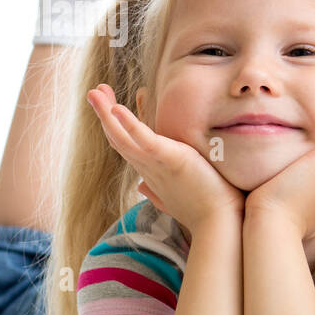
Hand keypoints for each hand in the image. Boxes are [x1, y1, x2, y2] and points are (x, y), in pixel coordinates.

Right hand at [87, 83, 244, 234]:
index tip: (115, 104)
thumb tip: (141, 187)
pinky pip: (143, 139)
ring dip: (106, 113)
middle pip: (118, 137)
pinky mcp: (169, 160)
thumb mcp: (175, 195)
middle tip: (95, 91)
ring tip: (94, 91)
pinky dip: (129, 124)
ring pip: (122, 136)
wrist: (219, 223)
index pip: (129, 142)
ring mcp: (155, 164)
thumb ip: (157, 189)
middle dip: (104, 113)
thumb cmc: (203, 210)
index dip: (118, 123)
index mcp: (150, 171)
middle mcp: (147, 167)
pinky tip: (117, 109)